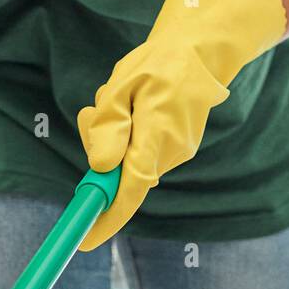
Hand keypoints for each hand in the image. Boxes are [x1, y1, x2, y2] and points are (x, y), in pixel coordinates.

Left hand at [76, 0, 286, 251]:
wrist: (203, 48)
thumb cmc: (162, 62)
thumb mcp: (125, 83)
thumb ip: (111, 125)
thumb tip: (100, 167)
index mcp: (157, 136)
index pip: (130, 190)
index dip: (106, 218)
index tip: (85, 239)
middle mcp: (171, 152)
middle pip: (122, 174)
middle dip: (100, 154)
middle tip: (95, 112)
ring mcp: (178, 150)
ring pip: (130, 160)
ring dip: (114, 137)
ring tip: (121, 95)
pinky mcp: (177, 145)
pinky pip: (141, 150)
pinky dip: (128, 134)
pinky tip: (133, 102)